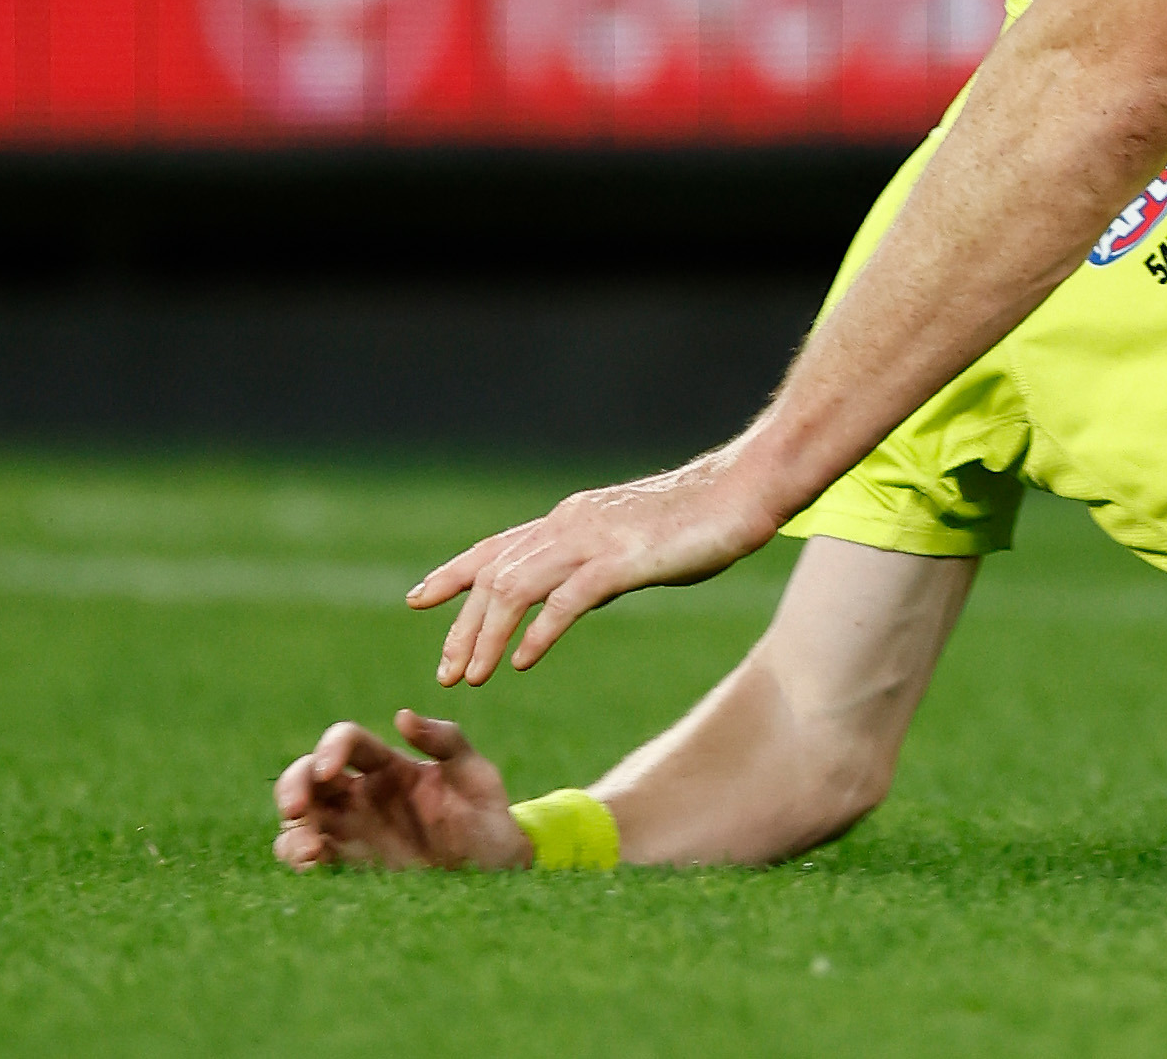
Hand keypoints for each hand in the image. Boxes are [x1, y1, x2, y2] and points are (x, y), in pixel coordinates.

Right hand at [272, 709, 534, 870]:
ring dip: (293, 832)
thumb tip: (402, 716)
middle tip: (295, 808)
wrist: (495, 870)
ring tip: (310, 849)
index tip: (329, 769)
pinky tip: (314, 865)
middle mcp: (362, 795)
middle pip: (307, 779)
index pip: (346, 742)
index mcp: (389, 765)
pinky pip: (311, 860)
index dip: (330, 748)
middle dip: (292, 787)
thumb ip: (445, 740)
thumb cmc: (486, 816)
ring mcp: (353, 831)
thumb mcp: (475, 774)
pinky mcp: (352, 865)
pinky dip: (301, 861)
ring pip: (301, 822)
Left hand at [409, 445, 787, 685]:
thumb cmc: (703, 518)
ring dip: (486, 636)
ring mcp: (592, 540)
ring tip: (472, 677)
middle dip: (461, 625)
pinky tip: (523, 661)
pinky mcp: (620, 560)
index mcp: (572, 518)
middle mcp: (570, 524)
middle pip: (493, 575)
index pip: (497, 547)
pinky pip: (563, 600)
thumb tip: (577, 596)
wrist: (746, 489)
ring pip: (513, 587)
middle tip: (446, 671)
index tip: (420, 597)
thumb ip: (599, 566)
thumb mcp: (635, 544)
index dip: (455, 573)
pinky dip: (536, 632)